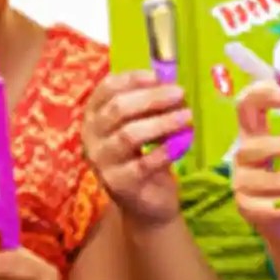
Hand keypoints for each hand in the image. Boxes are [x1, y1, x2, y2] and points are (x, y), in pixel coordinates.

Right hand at [83, 71, 189, 225]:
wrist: (146, 204)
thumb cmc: (145, 157)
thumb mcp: (144, 128)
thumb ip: (149, 107)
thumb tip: (169, 80)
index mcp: (94, 117)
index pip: (106, 89)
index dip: (131, 79)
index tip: (158, 76)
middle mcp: (92, 137)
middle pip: (119, 109)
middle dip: (152, 98)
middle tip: (180, 94)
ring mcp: (102, 161)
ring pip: (130, 135)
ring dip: (162, 123)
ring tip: (187, 117)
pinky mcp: (119, 183)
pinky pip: (143, 163)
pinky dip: (165, 151)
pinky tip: (182, 143)